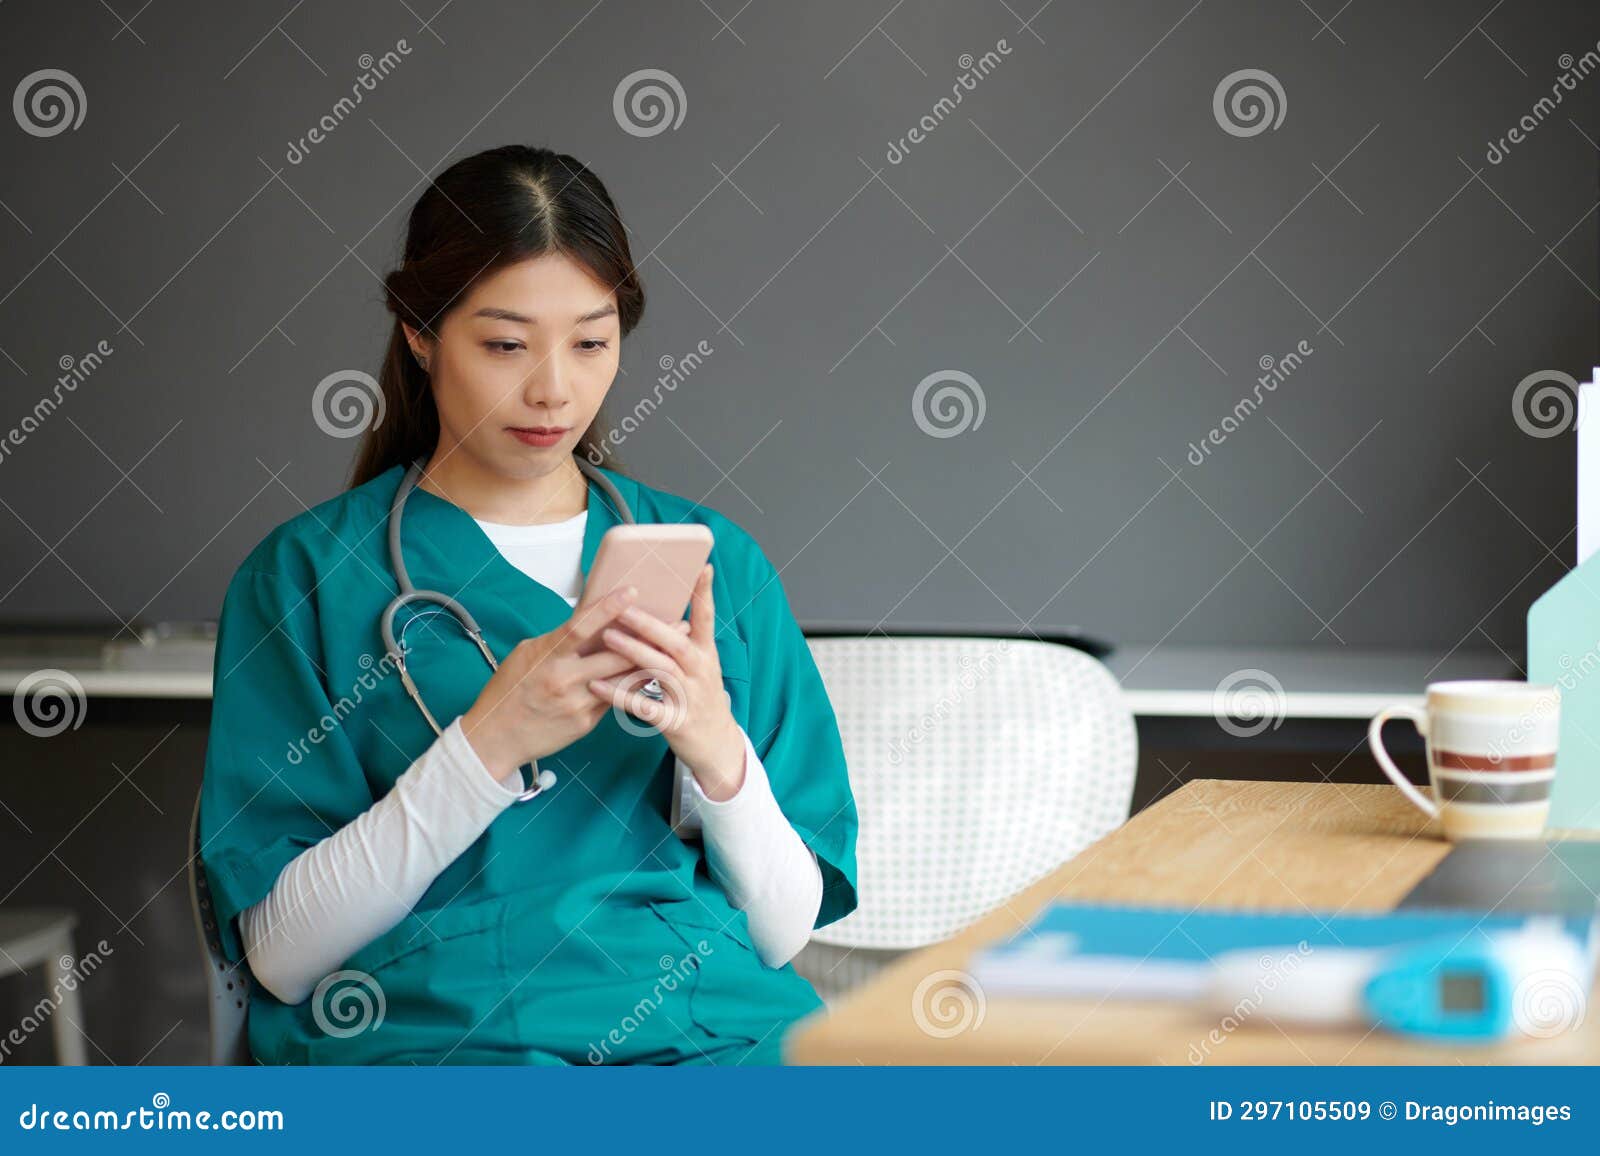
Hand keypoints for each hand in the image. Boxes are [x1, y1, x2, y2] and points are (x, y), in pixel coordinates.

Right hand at [459, 584, 683, 780]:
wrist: (495, 738)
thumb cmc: (510, 690)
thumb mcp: (528, 654)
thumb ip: (560, 639)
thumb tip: (589, 618)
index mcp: (547, 656)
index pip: (582, 626)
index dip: (608, 608)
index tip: (633, 592)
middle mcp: (564, 679)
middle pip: (615, 654)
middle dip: (648, 637)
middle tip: (676, 622)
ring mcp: (578, 703)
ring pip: (622, 679)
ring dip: (650, 662)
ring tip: (673, 648)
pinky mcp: (586, 722)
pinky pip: (615, 699)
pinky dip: (632, 685)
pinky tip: (651, 675)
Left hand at [587, 565, 745, 799]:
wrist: (717, 744)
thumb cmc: (700, 699)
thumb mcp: (699, 667)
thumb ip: (679, 641)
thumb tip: (653, 611)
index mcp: (705, 653)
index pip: (706, 618)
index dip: (704, 593)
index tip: (702, 567)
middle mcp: (700, 671)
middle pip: (676, 642)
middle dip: (650, 624)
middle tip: (623, 606)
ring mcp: (690, 697)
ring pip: (661, 669)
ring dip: (634, 652)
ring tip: (608, 637)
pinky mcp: (676, 721)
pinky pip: (645, 707)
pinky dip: (621, 695)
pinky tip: (598, 685)